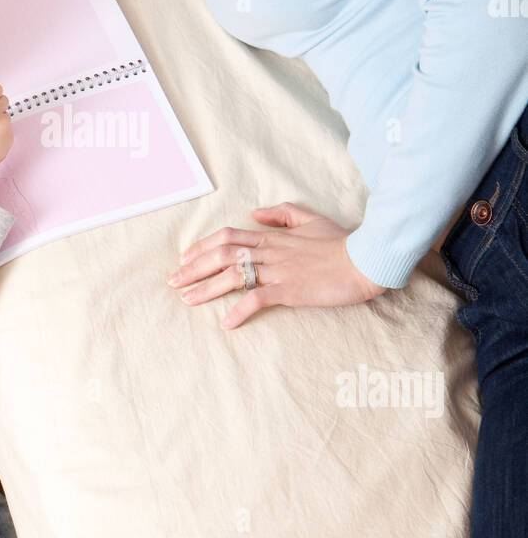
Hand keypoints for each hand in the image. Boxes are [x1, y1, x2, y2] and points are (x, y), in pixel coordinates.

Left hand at [165, 201, 386, 329]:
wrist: (365, 259)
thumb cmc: (340, 242)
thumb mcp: (310, 219)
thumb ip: (281, 214)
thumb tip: (255, 214)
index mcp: (272, 236)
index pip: (227, 237)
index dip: (202, 246)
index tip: (184, 258)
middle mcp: (269, 251)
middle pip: (221, 255)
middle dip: (193, 268)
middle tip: (172, 281)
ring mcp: (278, 270)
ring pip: (232, 276)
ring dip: (205, 289)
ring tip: (186, 300)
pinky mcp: (290, 290)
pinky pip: (258, 299)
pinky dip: (239, 311)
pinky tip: (226, 323)